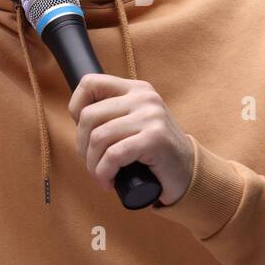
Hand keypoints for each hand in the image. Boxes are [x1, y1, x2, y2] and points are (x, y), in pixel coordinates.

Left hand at [68, 74, 194, 205]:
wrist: (188, 173)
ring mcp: (151, 117)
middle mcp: (144, 97)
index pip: (90, 83)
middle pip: (89, 116)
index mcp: (136, 89)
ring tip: (102, 175)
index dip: (76, 107)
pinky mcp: (154, 139)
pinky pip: (113, 155)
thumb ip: (112, 114)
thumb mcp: (134, 123)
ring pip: (98, 137)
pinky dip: (104, 173)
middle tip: (93, 163)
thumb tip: (78, 117)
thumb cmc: (153, 153)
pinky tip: (109, 181)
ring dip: (93, 164)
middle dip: (82, 146)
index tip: (84, 132)